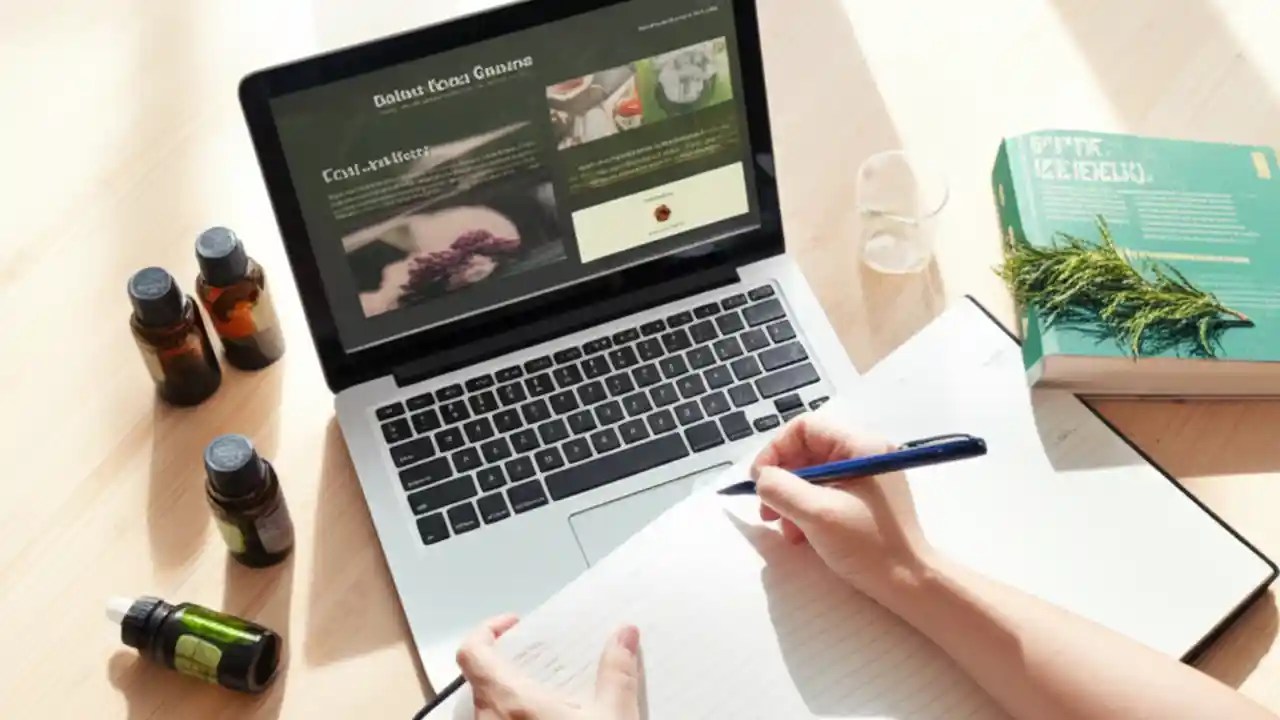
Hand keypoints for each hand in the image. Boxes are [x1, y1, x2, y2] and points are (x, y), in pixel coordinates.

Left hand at [456, 615, 642, 719]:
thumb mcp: (612, 717)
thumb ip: (617, 671)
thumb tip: (624, 635)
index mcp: (509, 701)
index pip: (472, 651)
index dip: (487, 631)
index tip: (514, 625)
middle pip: (480, 681)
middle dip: (507, 667)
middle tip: (538, 664)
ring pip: (487, 713)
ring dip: (510, 701)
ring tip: (546, 701)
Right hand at [751, 414, 933, 599]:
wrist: (909, 584)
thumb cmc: (868, 545)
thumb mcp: (816, 514)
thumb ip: (781, 489)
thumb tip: (762, 478)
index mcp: (860, 446)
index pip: (804, 428)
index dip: (775, 450)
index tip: (761, 482)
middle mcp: (865, 455)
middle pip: (807, 452)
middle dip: (781, 480)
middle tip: (767, 510)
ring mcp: (867, 478)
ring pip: (813, 475)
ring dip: (791, 500)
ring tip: (785, 529)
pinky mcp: (865, 500)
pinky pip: (826, 493)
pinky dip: (807, 511)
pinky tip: (801, 536)